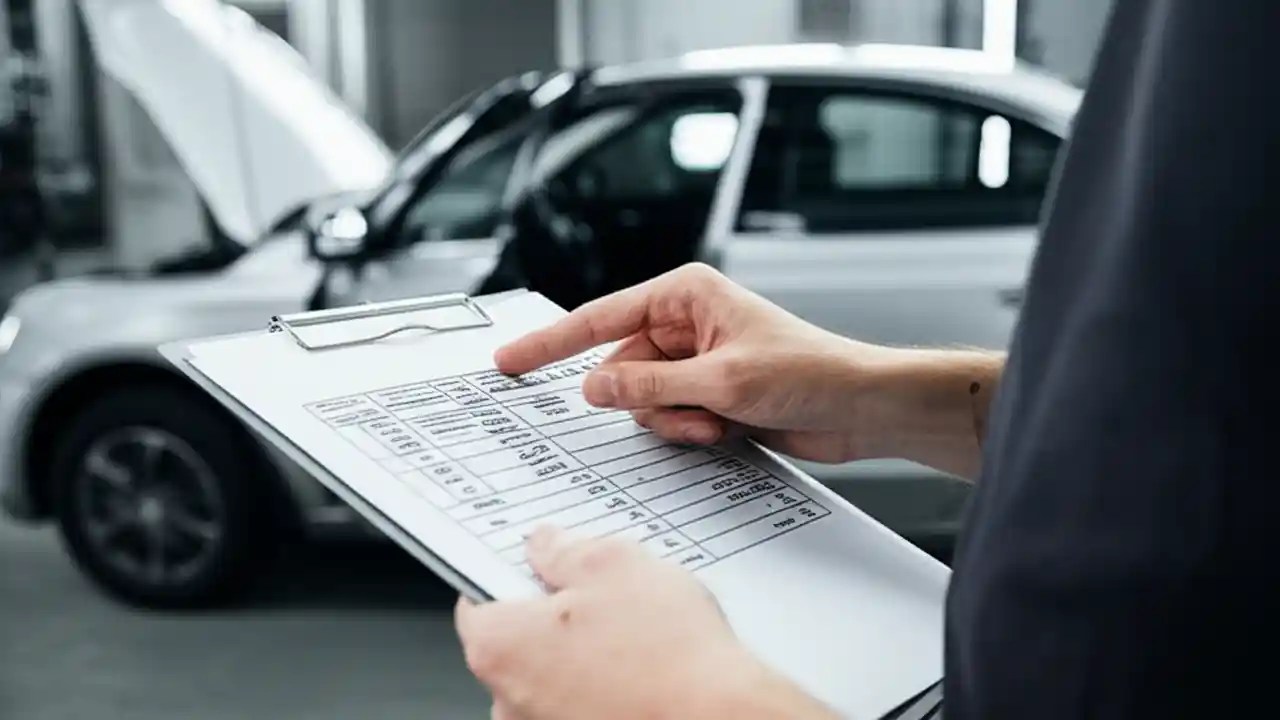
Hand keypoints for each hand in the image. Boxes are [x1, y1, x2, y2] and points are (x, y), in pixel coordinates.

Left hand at [454, 526, 835, 719]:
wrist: (721, 719)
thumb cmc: (667, 656)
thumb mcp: (614, 563)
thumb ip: (564, 550)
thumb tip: (546, 544)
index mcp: (499, 645)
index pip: (477, 597)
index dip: (511, 573)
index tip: (539, 563)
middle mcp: (508, 701)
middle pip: (516, 640)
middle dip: (554, 616)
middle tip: (603, 595)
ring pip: (552, 676)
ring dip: (581, 656)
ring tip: (636, 636)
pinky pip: (580, 704)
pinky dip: (602, 689)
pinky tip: (644, 671)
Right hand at [496, 263, 888, 462]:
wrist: (858, 407)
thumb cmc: (809, 372)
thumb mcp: (721, 381)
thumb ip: (649, 385)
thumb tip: (592, 386)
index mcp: (684, 295)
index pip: (599, 318)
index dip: (551, 342)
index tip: (509, 359)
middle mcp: (684, 323)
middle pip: (621, 369)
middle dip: (647, 400)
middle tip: (691, 410)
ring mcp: (694, 361)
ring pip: (641, 400)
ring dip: (673, 420)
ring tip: (718, 419)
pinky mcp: (707, 392)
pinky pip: (668, 416)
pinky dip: (688, 430)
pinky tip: (726, 428)